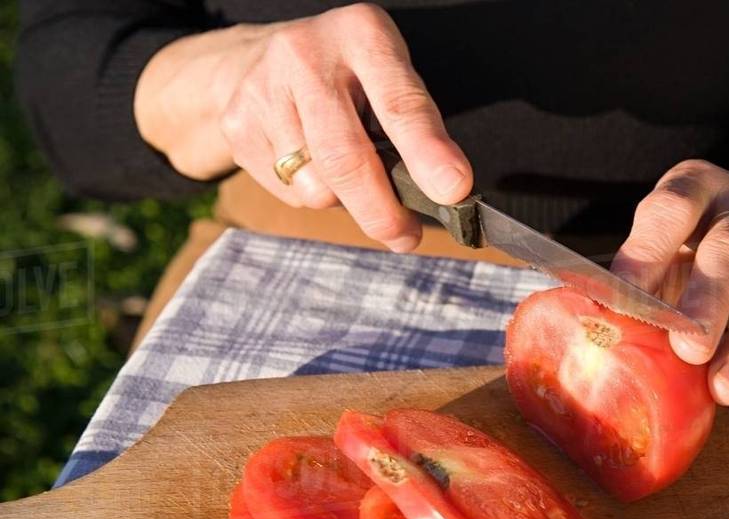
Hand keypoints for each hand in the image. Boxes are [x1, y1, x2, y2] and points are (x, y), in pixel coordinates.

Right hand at [135, 3, 470, 251]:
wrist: (251, 59)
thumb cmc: (343, 75)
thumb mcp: (387, 74)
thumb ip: (415, 124)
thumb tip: (445, 192)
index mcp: (361, 36)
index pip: (400, 103)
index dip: (427, 152)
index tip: (453, 190)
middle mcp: (306, 58)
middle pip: (346, 159)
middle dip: (382, 211)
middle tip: (406, 236)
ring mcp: (263, 92)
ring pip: (317, 187)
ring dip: (345, 201)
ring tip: (350, 174)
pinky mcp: (239, 128)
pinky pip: (291, 193)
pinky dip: (313, 195)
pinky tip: (313, 165)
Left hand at [611, 160, 728, 404]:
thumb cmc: (686, 245)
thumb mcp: (658, 243)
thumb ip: (632, 277)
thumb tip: (579, 322)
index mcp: (695, 190)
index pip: (671, 210)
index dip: (646, 253)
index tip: (620, 300)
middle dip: (709, 300)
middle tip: (687, 348)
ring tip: (724, 389)